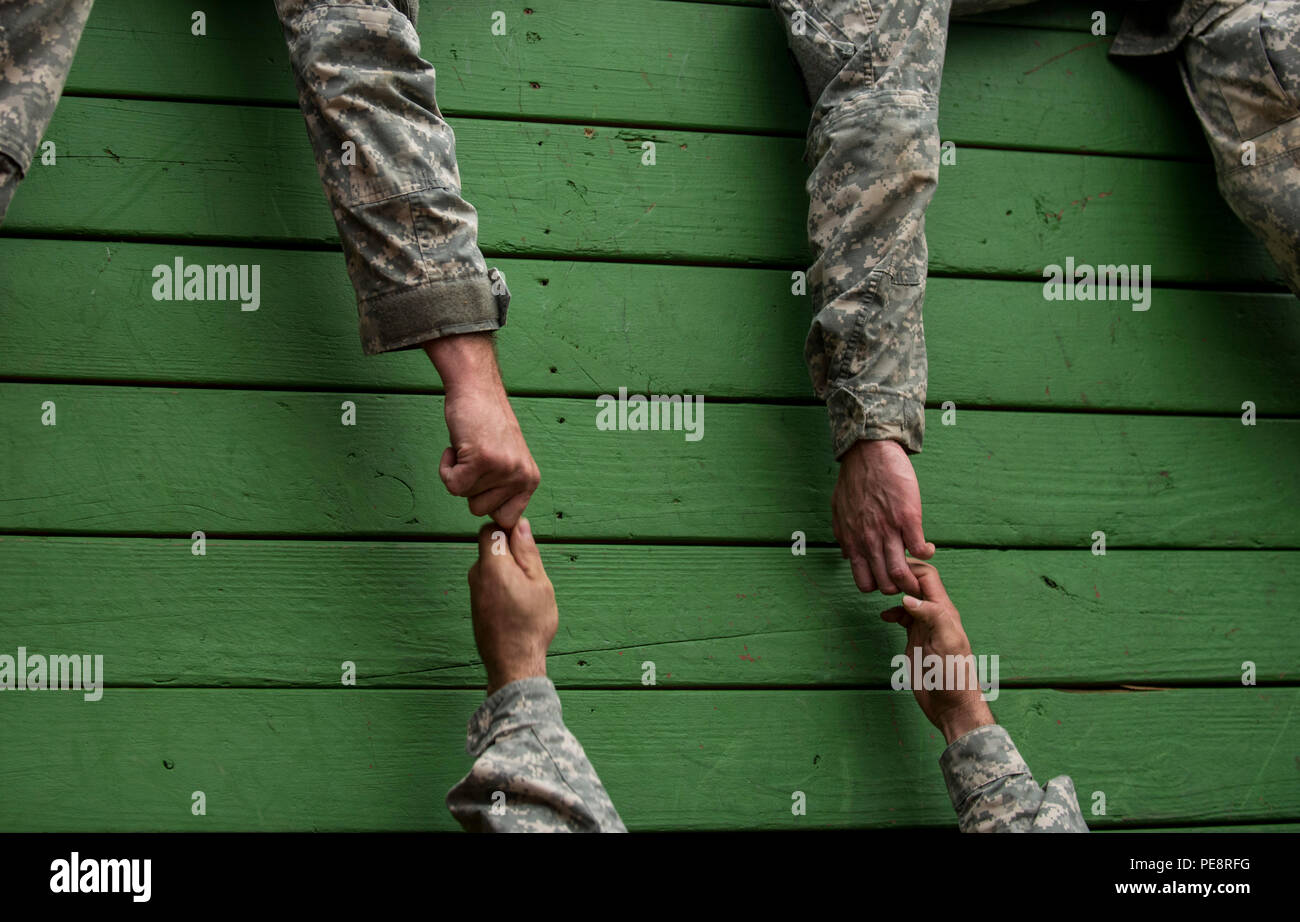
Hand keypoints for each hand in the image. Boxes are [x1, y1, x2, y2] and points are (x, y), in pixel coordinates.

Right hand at [426, 333, 540, 527]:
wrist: (476, 389)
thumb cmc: (486, 423)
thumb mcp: (508, 460)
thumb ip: (506, 488)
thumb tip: (501, 527)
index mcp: (531, 479)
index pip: (508, 520)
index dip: (488, 505)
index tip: (482, 485)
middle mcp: (522, 476)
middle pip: (482, 511)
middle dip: (471, 488)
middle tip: (476, 457)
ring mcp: (503, 469)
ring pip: (464, 497)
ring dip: (458, 474)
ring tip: (469, 448)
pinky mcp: (482, 461)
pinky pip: (451, 485)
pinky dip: (445, 467)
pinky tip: (457, 446)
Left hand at [467, 518, 557, 694]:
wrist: (513, 664)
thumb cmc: (529, 625)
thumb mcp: (539, 583)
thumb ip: (527, 552)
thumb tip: (520, 525)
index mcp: (491, 565)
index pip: (490, 530)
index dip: (508, 531)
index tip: (524, 544)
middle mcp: (476, 576)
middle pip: (490, 548)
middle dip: (510, 553)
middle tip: (531, 574)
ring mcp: (474, 592)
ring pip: (490, 568)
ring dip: (507, 572)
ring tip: (525, 593)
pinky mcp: (476, 606)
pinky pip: (488, 584)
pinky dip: (502, 587)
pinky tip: (516, 605)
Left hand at [833, 438, 933, 595]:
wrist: (868, 453)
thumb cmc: (854, 480)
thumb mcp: (840, 512)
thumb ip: (845, 536)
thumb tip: (848, 555)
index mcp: (853, 542)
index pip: (864, 583)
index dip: (878, 585)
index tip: (887, 577)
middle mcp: (869, 541)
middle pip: (885, 584)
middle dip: (899, 587)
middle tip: (908, 577)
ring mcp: (888, 531)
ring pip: (901, 573)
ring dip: (914, 577)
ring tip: (920, 568)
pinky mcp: (908, 518)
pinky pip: (920, 549)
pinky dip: (927, 553)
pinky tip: (928, 547)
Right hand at [881, 560, 994, 743]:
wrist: (951, 705)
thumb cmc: (953, 676)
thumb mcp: (946, 642)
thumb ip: (931, 616)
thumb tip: (908, 598)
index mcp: (944, 611)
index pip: (928, 577)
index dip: (910, 569)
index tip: (889, 569)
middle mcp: (934, 614)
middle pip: (917, 584)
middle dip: (899, 576)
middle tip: (879, 576)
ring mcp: (924, 626)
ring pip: (908, 599)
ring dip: (894, 593)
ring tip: (878, 592)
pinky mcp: (915, 639)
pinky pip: (903, 617)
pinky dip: (892, 612)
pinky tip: (884, 616)